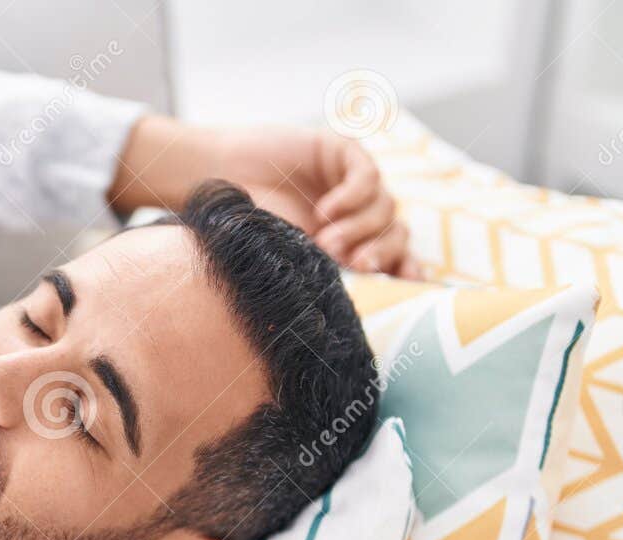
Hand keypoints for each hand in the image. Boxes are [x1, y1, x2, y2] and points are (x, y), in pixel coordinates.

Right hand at [110, 118, 419, 278]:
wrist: (213, 186)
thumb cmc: (242, 230)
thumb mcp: (287, 259)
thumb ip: (325, 273)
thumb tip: (365, 302)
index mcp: (347, 244)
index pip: (393, 256)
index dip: (406, 268)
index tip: (408, 284)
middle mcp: (355, 214)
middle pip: (395, 232)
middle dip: (381, 251)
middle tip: (356, 265)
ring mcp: (350, 183)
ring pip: (385, 206)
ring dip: (360, 227)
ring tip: (325, 239)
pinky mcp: (341, 153)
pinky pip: (367, 175)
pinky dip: (354, 195)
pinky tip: (327, 208)